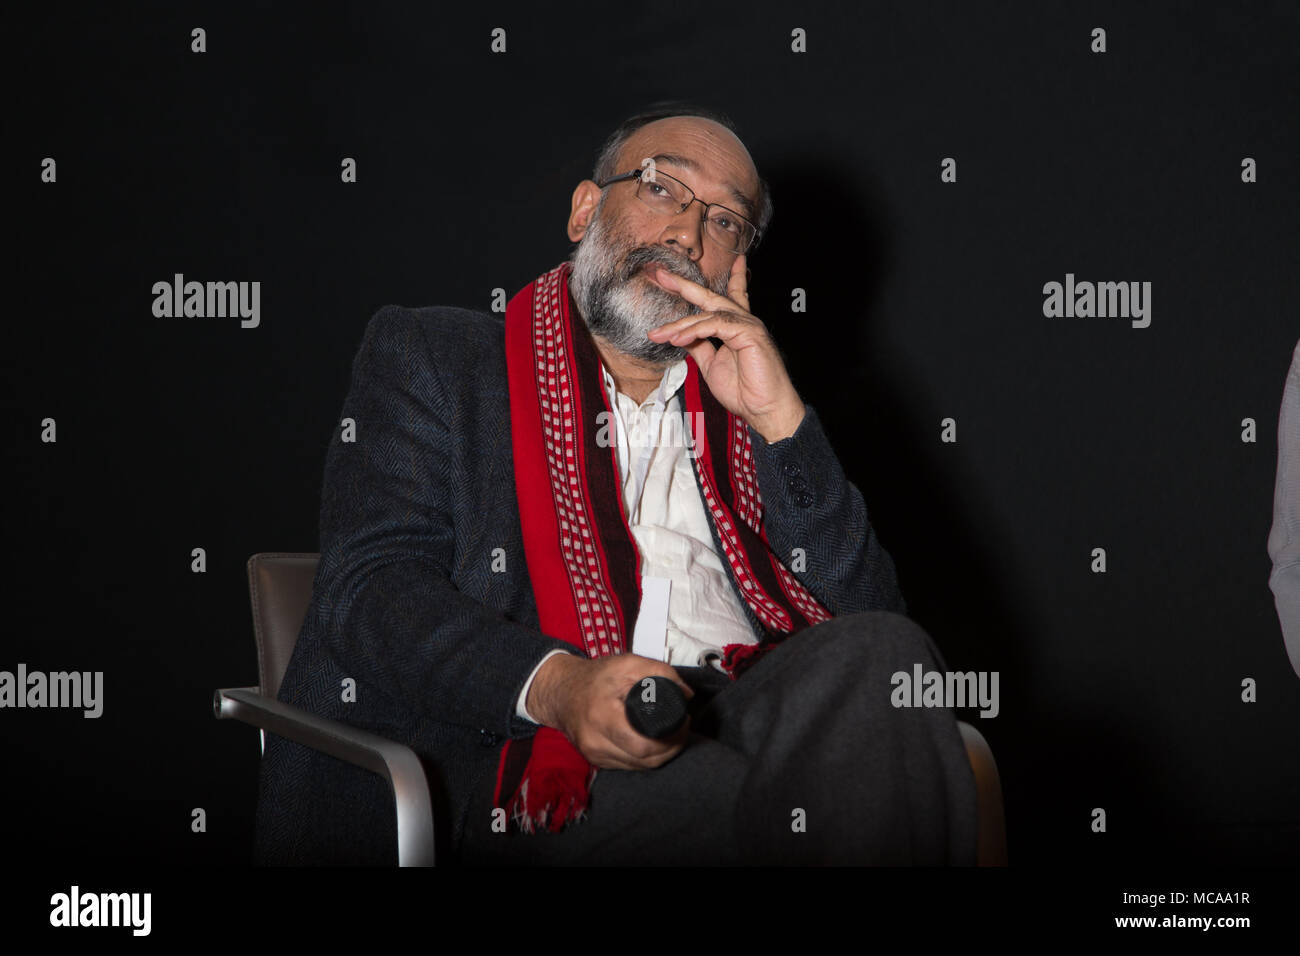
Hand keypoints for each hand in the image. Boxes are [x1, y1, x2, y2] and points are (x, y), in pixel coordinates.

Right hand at [527, 653, 693, 769]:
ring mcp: (595, 755)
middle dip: (671, 748)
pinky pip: (629, 766)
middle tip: (682, 728)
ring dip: (661, 755)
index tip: (683, 721)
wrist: (561, 692)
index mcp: (602, 717)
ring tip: (671, 734)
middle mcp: (596, 742)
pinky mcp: (596, 761)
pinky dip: (645, 757)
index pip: (643, 745)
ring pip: (640, 767)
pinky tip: (653, 742)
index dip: (670, 738)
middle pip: (645, 760)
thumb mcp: (627, 663)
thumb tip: (685, 694)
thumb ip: (660, 672)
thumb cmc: (595, 677)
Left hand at [646, 254, 805, 442]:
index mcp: (736, 327)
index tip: (697, 270)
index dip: (711, 282)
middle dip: (684, 285)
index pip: (725, 297)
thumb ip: (698, 347)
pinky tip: (678, 339)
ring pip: (707, 315)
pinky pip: (715, 326)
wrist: (765, 410)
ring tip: (659, 334)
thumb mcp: (712, 366)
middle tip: (661, 275)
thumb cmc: (745, 391)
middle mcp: (743, 321)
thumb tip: (680, 336)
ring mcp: (747, 325)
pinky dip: (694, 331)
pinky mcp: (749, 332)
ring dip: (680, 324)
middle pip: (710, 297)